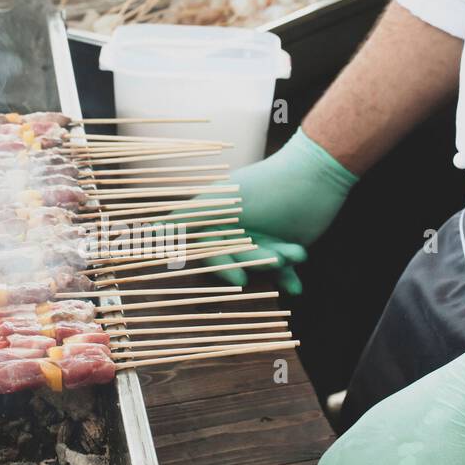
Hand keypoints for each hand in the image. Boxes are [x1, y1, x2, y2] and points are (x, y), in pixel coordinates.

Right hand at [199, 129, 357, 293]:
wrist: (317, 176)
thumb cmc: (266, 187)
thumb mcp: (220, 202)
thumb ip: (184, 219)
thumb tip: (146, 232)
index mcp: (218, 219)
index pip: (209, 250)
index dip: (220, 264)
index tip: (237, 277)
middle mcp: (237, 231)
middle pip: (237, 260)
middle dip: (255, 261)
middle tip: (274, 257)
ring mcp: (262, 241)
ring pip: (261, 268)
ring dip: (277, 266)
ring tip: (294, 253)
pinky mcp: (286, 248)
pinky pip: (284, 274)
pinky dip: (290, 281)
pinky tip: (297, 287)